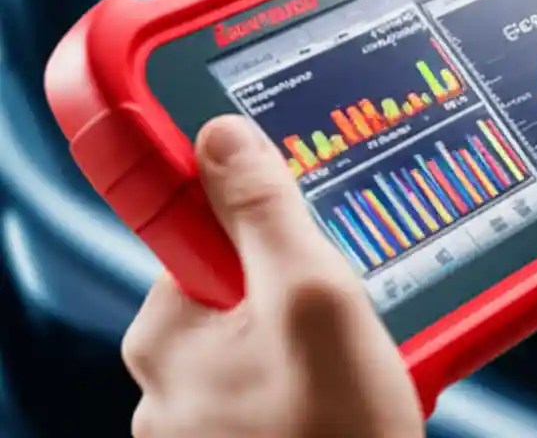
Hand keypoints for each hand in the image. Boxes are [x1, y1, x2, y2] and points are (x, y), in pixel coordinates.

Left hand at [123, 115, 422, 437]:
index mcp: (164, 335)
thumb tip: (221, 137)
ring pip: (276, 338)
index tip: (306, 229)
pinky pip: (288, 383)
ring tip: (361, 370)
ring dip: (324, 339)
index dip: (265, 221)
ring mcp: (209, 421)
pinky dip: (325, 380)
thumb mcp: (314, 300)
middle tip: (349, 319)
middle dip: (308, 293)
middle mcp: (169, 382)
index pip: (203, 231)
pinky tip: (356, 396)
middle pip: (250, 286)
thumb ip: (266, 213)